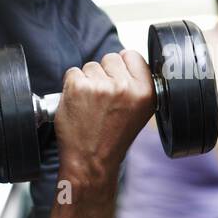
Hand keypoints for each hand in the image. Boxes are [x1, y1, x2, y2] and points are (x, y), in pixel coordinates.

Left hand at [55, 50, 155, 181]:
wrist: (91, 161)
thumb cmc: (112, 138)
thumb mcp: (140, 112)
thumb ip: (136, 85)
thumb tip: (125, 60)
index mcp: (146, 91)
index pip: (132, 55)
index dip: (122, 67)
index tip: (117, 82)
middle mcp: (126, 87)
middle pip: (110, 57)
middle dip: (104, 74)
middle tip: (103, 100)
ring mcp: (101, 86)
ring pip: (90, 66)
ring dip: (87, 81)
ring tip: (91, 105)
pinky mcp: (78, 87)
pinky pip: (72, 73)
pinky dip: (71, 87)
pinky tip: (78, 105)